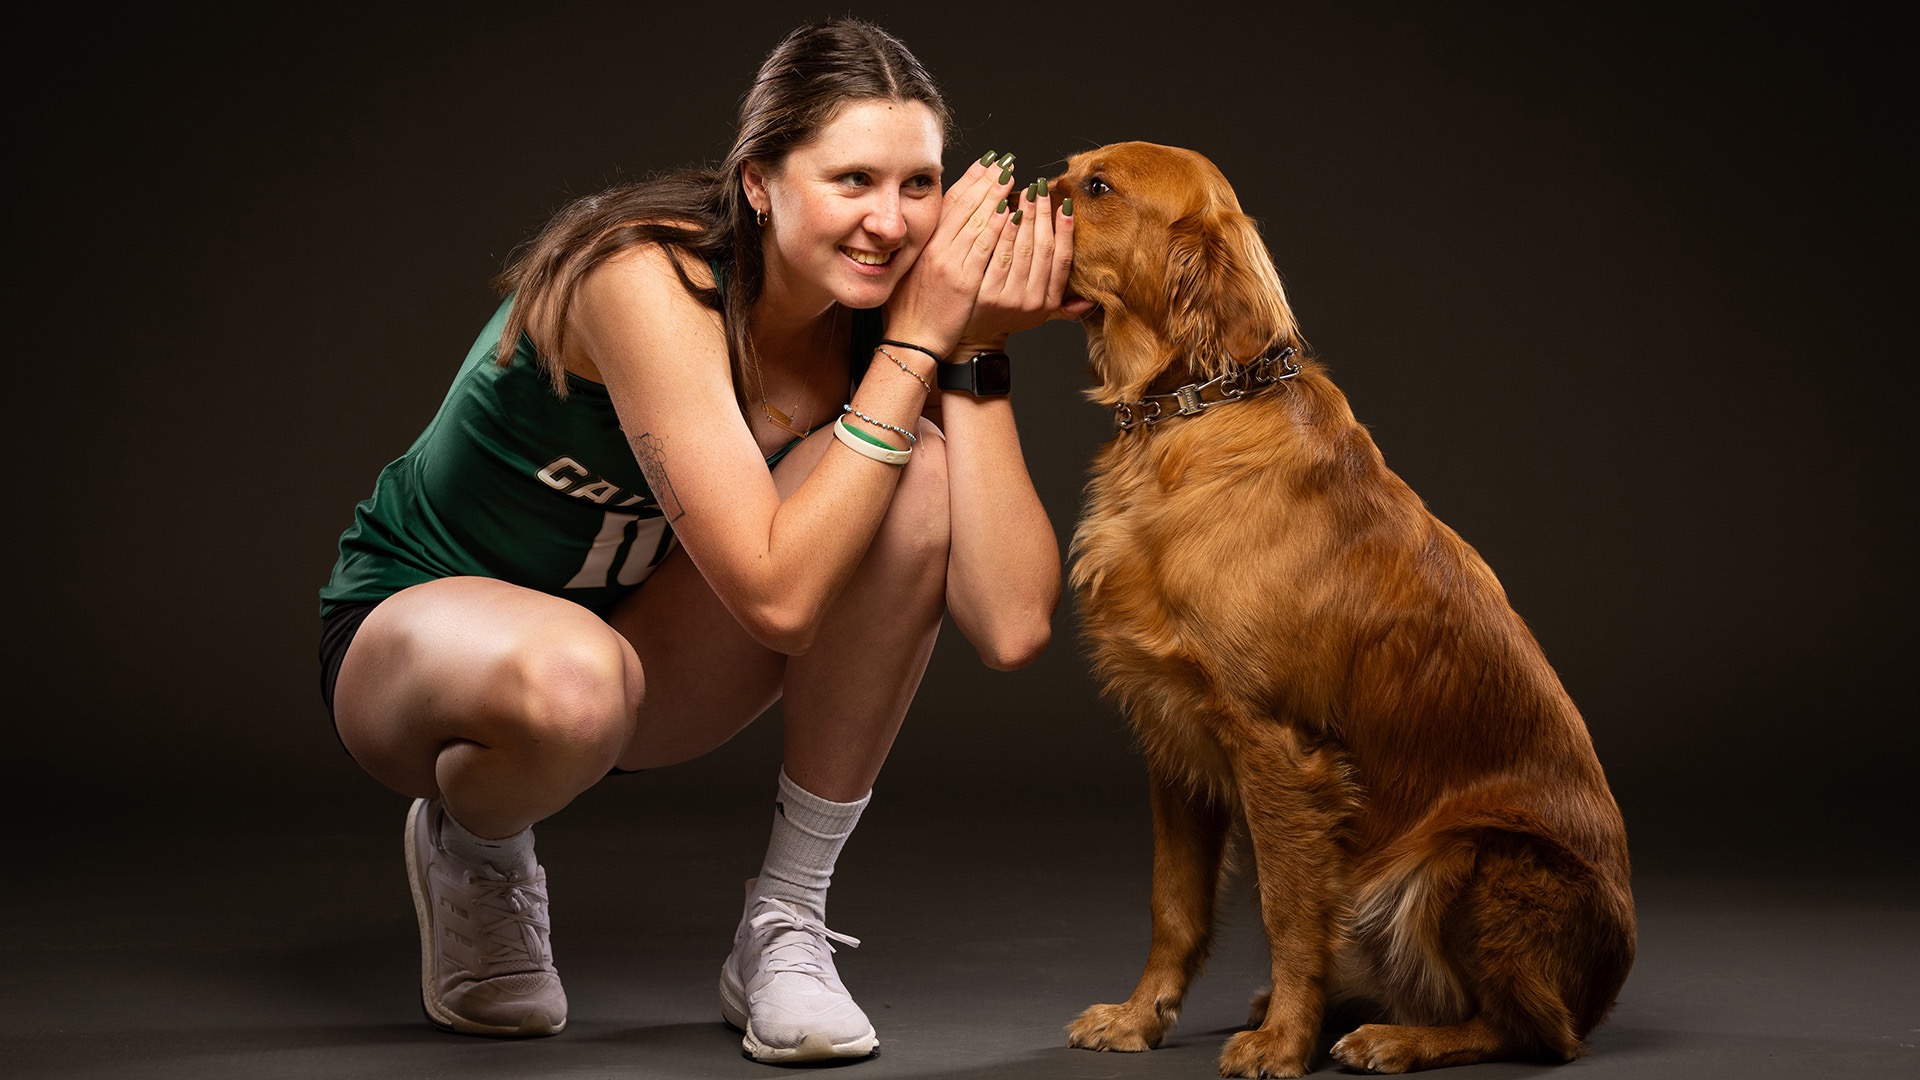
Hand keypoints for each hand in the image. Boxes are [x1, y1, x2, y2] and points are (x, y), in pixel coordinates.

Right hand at [883, 151, 1016, 354]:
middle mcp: (935, 249)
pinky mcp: (963, 282)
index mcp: (925, 243)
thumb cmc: (911, 306)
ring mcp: (949, 264)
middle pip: (964, 205)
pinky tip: (1011, 212)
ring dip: (996, 197)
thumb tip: (953, 220)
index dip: (970, 179)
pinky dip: (997, 228)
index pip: (949, 202)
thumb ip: (931, 243)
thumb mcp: (914, 266)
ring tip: (1013, 178)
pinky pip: (984, 249)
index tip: (987, 162)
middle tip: (1006, 162)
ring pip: (976, 221)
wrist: (911, 338)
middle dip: (987, 181)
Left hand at [956, 174, 1075, 353]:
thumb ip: (1063, 308)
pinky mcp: (986, 295)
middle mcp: (1033, 302)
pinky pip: (997, 257)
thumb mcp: (1039, 317)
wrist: (973, 336)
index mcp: (1049, 302)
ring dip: (1025, 218)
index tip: (1065, 206)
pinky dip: (1002, 233)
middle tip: (1040, 189)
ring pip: (1022, 250)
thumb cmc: (1006, 316)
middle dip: (1043, 216)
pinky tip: (1002, 212)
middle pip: (1043, 250)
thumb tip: (1091, 302)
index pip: (1062, 260)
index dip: (1066, 232)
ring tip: (1024, 194)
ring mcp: (1009, 299)